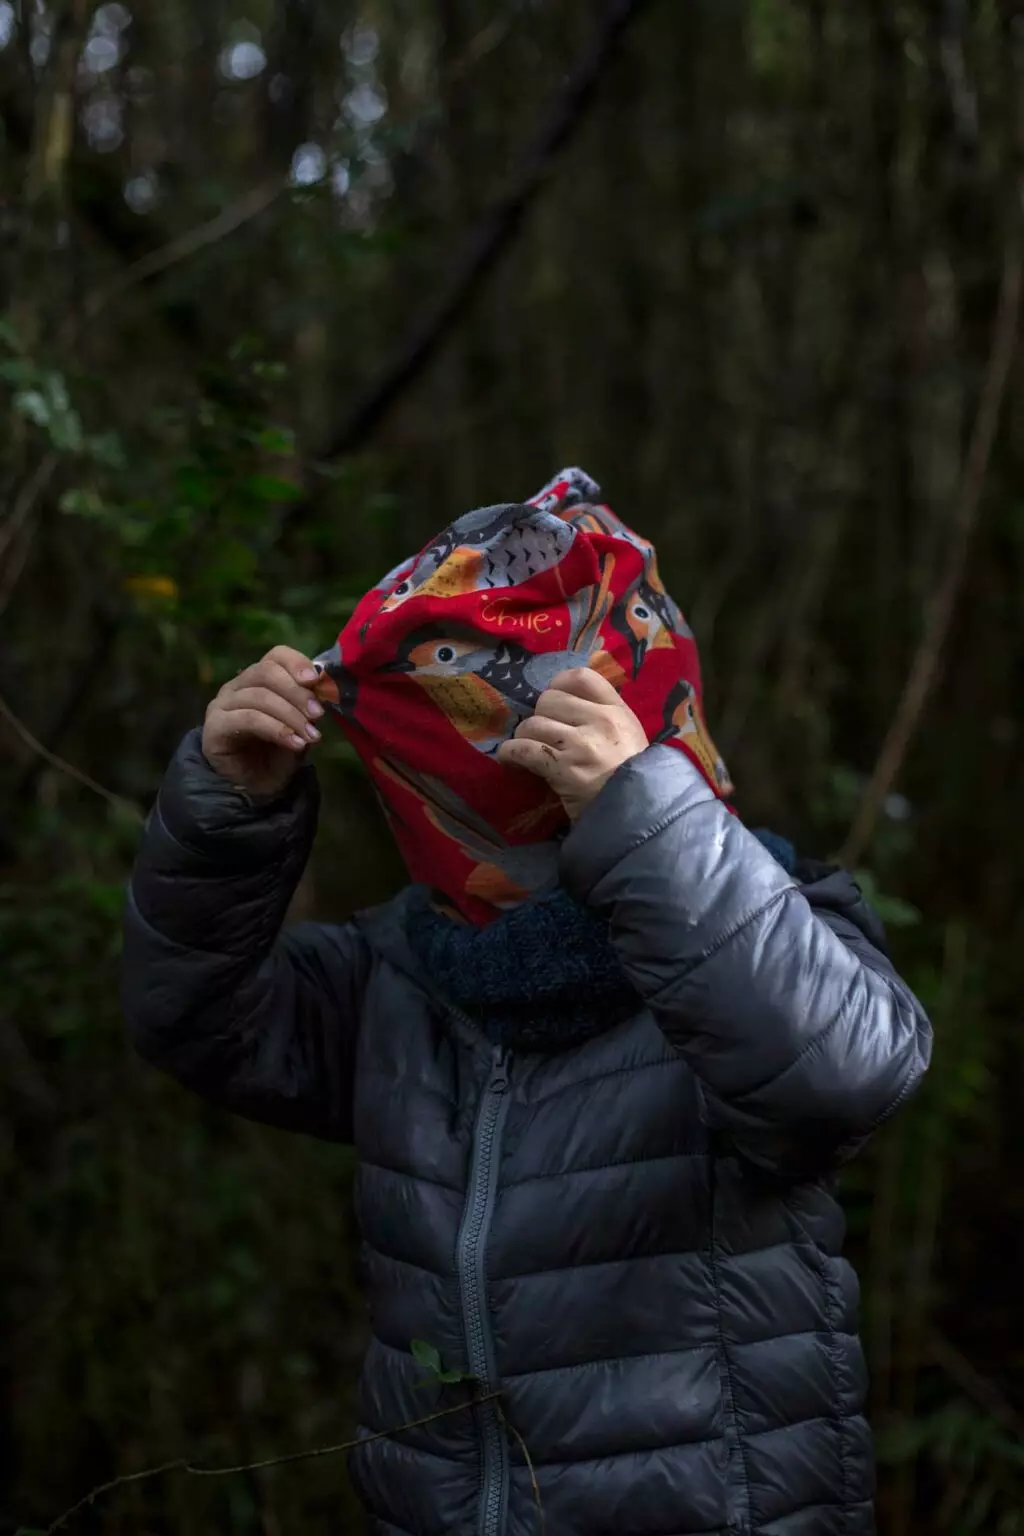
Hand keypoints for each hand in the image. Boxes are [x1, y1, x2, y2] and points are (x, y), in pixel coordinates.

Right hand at [202, 646, 324, 797]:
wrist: (253, 788)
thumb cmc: (276, 754)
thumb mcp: (300, 726)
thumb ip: (308, 706)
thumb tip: (324, 688)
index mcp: (258, 679)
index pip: (275, 656)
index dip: (296, 663)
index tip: (316, 680)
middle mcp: (237, 686)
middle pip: (266, 672)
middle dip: (297, 692)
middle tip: (318, 714)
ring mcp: (222, 704)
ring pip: (260, 696)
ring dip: (291, 715)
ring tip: (311, 736)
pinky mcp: (215, 726)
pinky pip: (248, 718)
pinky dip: (276, 729)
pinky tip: (295, 743)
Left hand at [496, 668, 647, 819]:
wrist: (637, 817)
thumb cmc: (631, 780)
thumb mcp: (629, 738)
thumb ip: (604, 717)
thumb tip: (566, 703)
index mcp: (618, 711)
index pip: (581, 677)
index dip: (559, 684)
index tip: (553, 702)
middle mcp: (600, 721)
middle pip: (549, 699)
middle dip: (540, 716)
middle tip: (542, 734)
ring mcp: (581, 745)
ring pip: (532, 724)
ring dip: (524, 737)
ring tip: (527, 751)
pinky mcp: (562, 770)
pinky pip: (523, 750)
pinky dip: (510, 754)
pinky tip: (510, 761)